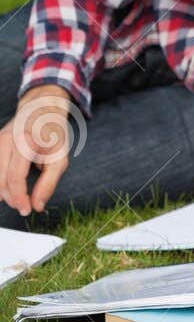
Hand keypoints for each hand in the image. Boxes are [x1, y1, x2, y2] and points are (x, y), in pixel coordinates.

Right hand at [0, 85, 78, 216]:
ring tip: (19, 196)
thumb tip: (38, 205)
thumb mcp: (59, 159)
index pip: (15, 177)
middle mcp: (7, 141)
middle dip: (11, 198)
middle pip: (1, 179)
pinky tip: (8, 188)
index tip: (26, 210)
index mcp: (25, 142)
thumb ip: (48, 183)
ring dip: (3, 192)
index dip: (19, 198)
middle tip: (25, 207)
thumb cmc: (53, 135)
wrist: (42, 111)